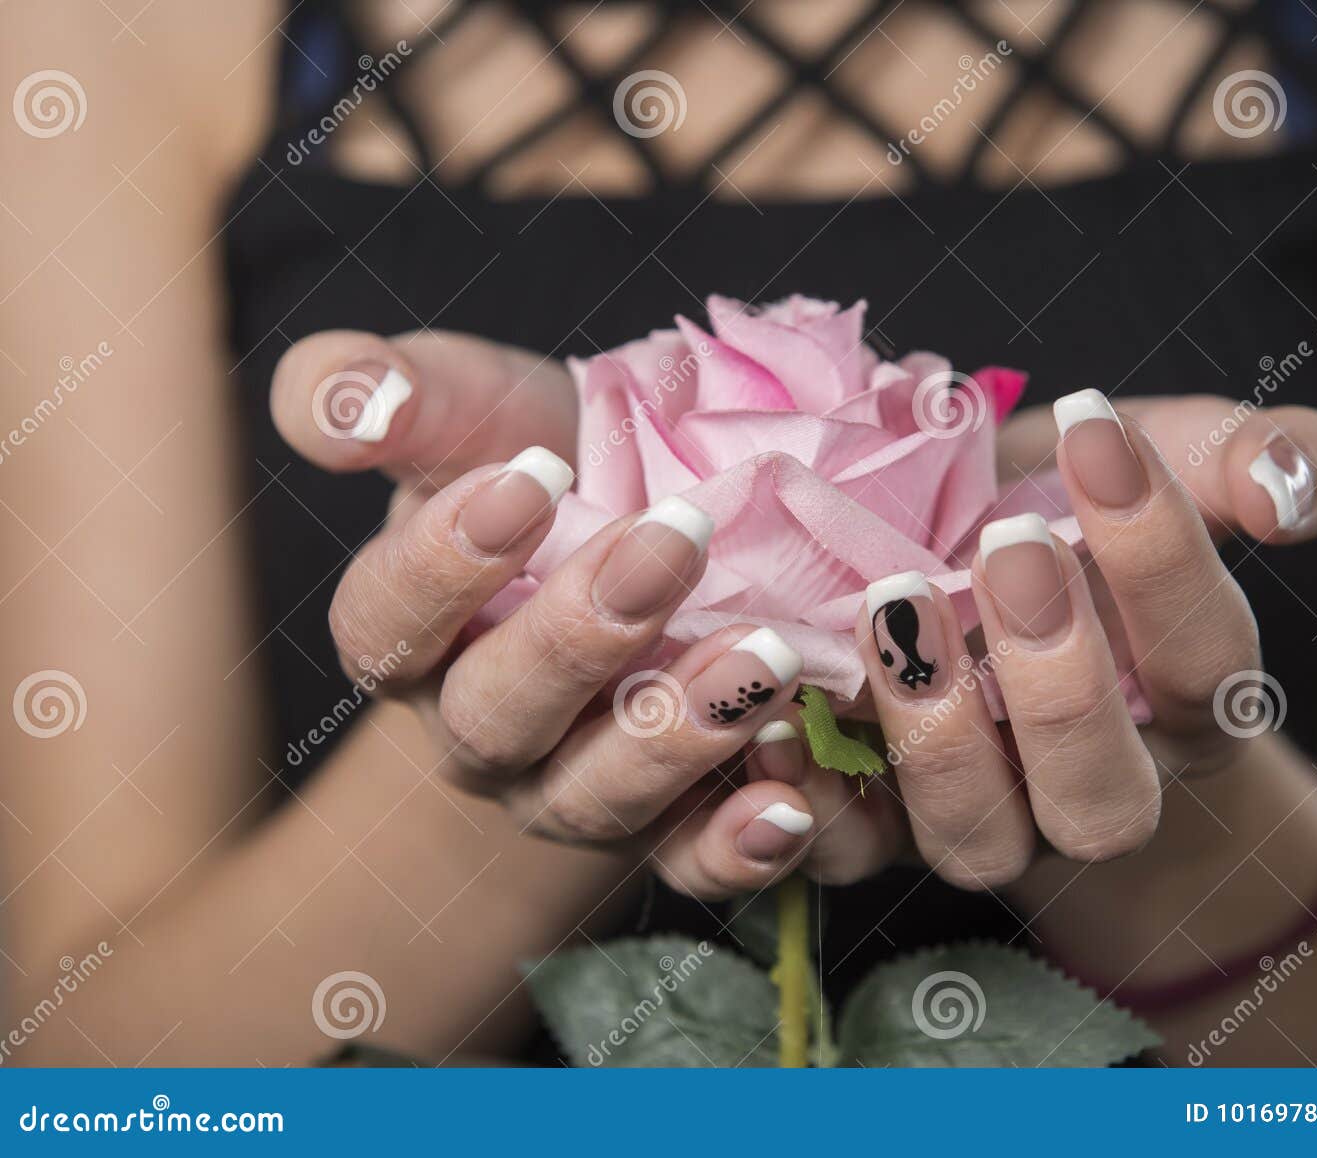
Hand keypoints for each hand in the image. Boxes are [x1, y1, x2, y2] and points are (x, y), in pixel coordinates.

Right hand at [270, 329, 901, 899]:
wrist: (659, 513)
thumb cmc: (554, 459)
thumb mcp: (478, 405)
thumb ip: (395, 392)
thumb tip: (346, 411)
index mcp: (413, 637)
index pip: (386, 622)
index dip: (445, 560)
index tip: (536, 476)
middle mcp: (481, 731)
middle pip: (495, 718)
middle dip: (581, 635)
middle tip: (673, 540)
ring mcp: (572, 790)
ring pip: (594, 798)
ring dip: (674, 737)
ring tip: (763, 657)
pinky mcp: (669, 831)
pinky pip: (690, 865)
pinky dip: (738, 847)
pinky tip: (790, 800)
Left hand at [855, 391, 1316, 887]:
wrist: (973, 576)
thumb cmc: (1081, 513)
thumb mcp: (1169, 464)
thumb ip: (1253, 458)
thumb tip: (1292, 492)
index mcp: (1185, 707)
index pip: (1209, 663)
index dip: (1161, 554)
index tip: (1092, 424)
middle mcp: (1089, 789)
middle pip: (1102, 799)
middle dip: (1061, 681)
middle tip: (1009, 539)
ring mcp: (983, 820)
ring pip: (978, 841)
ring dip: (935, 736)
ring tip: (889, 603)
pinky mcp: (875, 829)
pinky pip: (844, 854)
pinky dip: (807, 800)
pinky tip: (778, 713)